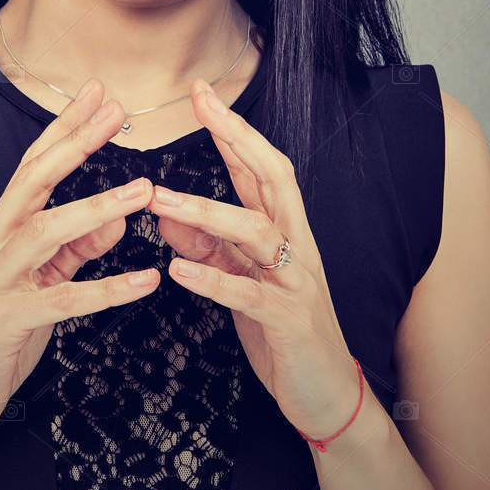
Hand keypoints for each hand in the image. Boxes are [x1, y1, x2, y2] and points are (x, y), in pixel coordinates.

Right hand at [0, 79, 160, 441]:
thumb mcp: (40, 285)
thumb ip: (76, 250)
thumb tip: (118, 216)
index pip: (32, 168)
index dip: (64, 129)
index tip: (97, 95)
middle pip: (32, 182)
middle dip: (75, 144)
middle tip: (116, 112)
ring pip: (44, 233)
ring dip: (96, 208)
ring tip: (143, 191)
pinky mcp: (2, 321)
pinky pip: (61, 300)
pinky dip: (105, 289)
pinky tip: (144, 281)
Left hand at [147, 78, 364, 445]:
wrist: (328, 396)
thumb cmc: (281, 332)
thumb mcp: (239, 282)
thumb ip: (207, 245)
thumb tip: (165, 209)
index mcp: (285, 232)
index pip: (260, 168)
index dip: (233, 129)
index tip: (202, 93)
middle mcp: (296, 246)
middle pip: (272, 178)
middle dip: (237, 137)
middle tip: (201, 104)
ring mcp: (296, 281)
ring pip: (256, 232)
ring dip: (207, 211)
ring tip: (161, 199)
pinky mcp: (289, 320)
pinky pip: (249, 295)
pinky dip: (213, 280)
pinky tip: (178, 271)